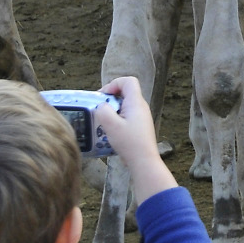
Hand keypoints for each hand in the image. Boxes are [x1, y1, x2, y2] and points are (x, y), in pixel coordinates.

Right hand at [97, 76, 175, 199]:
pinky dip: (117, 119)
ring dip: (112, 110)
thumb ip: (102, 110)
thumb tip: (102, 106)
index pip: (128, 81)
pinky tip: (111, 131)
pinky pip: (127, 115)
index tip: (103, 97)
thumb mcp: (110, 124)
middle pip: (125, 92)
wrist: (144, 161)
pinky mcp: (140, 126)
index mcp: (136, 102)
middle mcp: (141, 107)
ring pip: (125, 105)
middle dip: (110, 98)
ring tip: (103, 122)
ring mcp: (142, 117)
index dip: (114, 84)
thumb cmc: (129, 142)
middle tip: (100, 109)